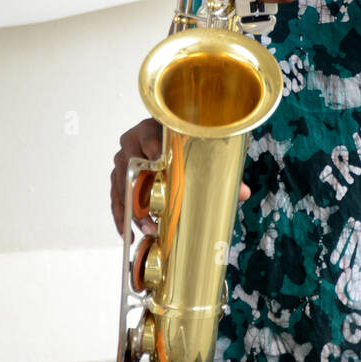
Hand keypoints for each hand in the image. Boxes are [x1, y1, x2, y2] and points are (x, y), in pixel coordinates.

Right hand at [111, 116, 250, 237]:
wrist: (169, 136)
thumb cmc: (184, 140)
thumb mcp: (198, 147)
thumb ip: (220, 168)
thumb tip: (244, 192)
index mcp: (152, 128)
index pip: (148, 135)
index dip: (152, 147)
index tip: (158, 160)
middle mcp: (133, 142)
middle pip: (130, 165)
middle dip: (140, 192)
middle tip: (154, 212)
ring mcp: (124, 159)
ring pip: (121, 185)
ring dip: (132, 210)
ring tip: (147, 229)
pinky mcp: (119, 176)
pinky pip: (116, 197)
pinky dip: (121, 217)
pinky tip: (129, 233)